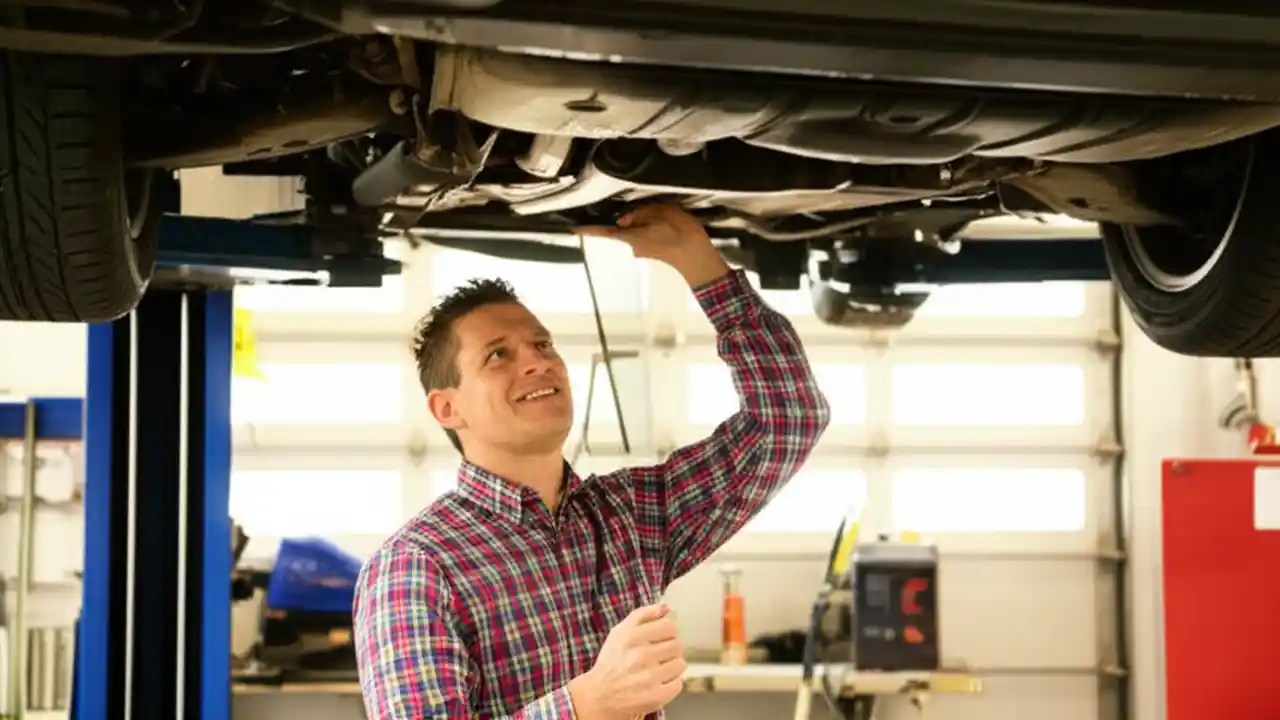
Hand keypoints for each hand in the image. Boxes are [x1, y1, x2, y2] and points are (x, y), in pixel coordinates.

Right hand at [568, 604, 686, 719]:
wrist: (599, 697)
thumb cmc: (611, 663)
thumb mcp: (619, 632)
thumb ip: (642, 615)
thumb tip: (666, 607)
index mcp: (632, 637)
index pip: (670, 627)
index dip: (668, 632)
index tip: (662, 638)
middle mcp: (641, 656)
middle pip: (677, 645)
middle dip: (670, 649)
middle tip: (660, 656)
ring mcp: (650, 677)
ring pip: (680, 664)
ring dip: (672, 667)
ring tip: (659, 670)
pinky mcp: (656, 696)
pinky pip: (678, 684)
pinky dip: (671, 684)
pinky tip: (658, 683)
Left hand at [574, 204, 729, 287]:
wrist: (700, 263)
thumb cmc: (683, 236)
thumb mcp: (665, 214)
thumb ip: (642, 213)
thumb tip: (624, 219)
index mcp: (633, 237)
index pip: (604, 232)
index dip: (588, 229)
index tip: (572, 228)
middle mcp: (633, 246)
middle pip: (624, 226)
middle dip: (633, 215)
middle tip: (652, 208)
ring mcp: (643, 250)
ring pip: (637, 229)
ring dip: (646, 220)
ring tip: (667, 214)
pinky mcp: (653, 251)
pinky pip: (646, 234)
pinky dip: (653, 226)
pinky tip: (669, 223)